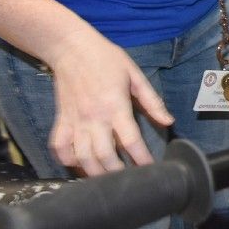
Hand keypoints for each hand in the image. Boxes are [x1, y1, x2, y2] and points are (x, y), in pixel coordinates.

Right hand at [46, 38, 173, 175]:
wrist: (71, 48)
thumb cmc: (106, 59)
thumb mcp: (135, 75)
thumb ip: (152, 101)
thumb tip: (168, 121)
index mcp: (115, 105)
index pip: (130, 140)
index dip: (141, 159)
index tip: (150, 169)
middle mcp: (93, 117)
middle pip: (104, 156)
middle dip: (118, 173)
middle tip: (129, 179)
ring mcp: (74, 121)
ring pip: (81, 157)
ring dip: (94, 172)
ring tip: (107, 180)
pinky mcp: (61, 120)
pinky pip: (60, 148)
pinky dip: (68, 161)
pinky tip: (80, 165)